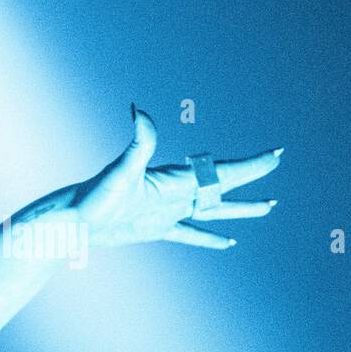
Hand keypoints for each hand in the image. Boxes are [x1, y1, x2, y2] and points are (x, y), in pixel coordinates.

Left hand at [40, 105, 282, 249]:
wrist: (75, 220)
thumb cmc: (96, 194)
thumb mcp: (121, 170)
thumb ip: (138, 143)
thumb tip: (138, 109)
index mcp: (175, 179)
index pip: (220, 171)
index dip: (249, 165)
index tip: (275, 156)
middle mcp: (175, 192)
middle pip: (222, 184)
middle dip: (250, 175)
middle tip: (274, 164)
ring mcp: (168, 211)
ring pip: (214, 210)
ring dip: (240, 208)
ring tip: (268, 206)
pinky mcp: (157, 229)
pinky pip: (191, 234)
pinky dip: (209, 238)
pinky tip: (228, 242)